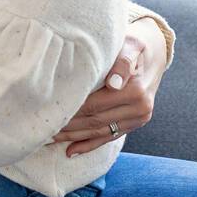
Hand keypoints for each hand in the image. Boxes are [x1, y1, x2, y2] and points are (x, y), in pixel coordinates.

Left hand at [47, 18, 167, 156]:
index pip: (95, 105)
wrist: (155, 52)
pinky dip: (89, 145)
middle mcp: (140, 109)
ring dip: (74, 137)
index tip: (48, 112)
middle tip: (42, 127)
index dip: (71, 110)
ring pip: (100, 132)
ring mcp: (138, 120)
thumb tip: (113, 83)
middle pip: (95, 121)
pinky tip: (70, 151)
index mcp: (136, 91)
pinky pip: (109, 137)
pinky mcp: (133, 125)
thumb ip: (122, 62)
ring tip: (48, 138)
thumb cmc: (135, 45)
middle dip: (67, 126)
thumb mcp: (131, 45)